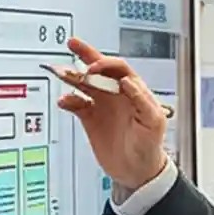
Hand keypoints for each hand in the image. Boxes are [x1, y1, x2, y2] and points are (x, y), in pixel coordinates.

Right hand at [57, 38, 168, 189]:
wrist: (137, 171)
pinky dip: (68, 100)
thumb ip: (142, 101)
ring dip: (72, 76)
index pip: (119, 69)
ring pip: (84, 84)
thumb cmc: (150, 145)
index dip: (107, 65)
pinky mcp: (91, 118)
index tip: (94, 68)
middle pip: (100, 69)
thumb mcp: (153, 123)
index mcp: (134, 92)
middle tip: (73, 44)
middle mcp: (117, 95)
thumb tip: (128, 81)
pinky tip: (64, 101)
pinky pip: (76, 104)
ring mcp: (103, 105)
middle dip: (87, 55)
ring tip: (60, 70)